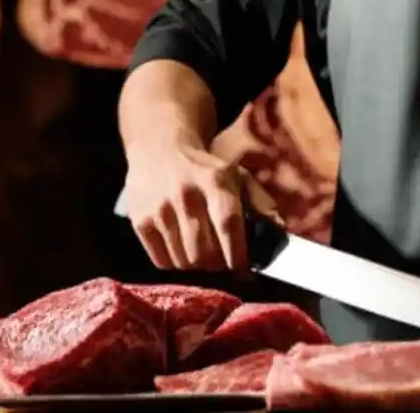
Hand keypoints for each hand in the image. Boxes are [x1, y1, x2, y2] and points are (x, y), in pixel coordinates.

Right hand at [123, 128, 281, 272]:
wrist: (159, 149)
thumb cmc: (205, 168)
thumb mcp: (237, 176)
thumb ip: (260, 203)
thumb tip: (278, 230)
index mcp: (215, 181)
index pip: (228, 225)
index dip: (238, 254)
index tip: (245, 270)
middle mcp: (186, 195)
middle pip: (205, 252)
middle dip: (218, 265)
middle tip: (222, 261)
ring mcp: (160, 209)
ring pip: (184, 261)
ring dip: (197, 266)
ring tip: (201, 252)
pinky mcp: (140, 221)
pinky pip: (162, 262)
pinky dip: (175, 263)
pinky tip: (181, 248)